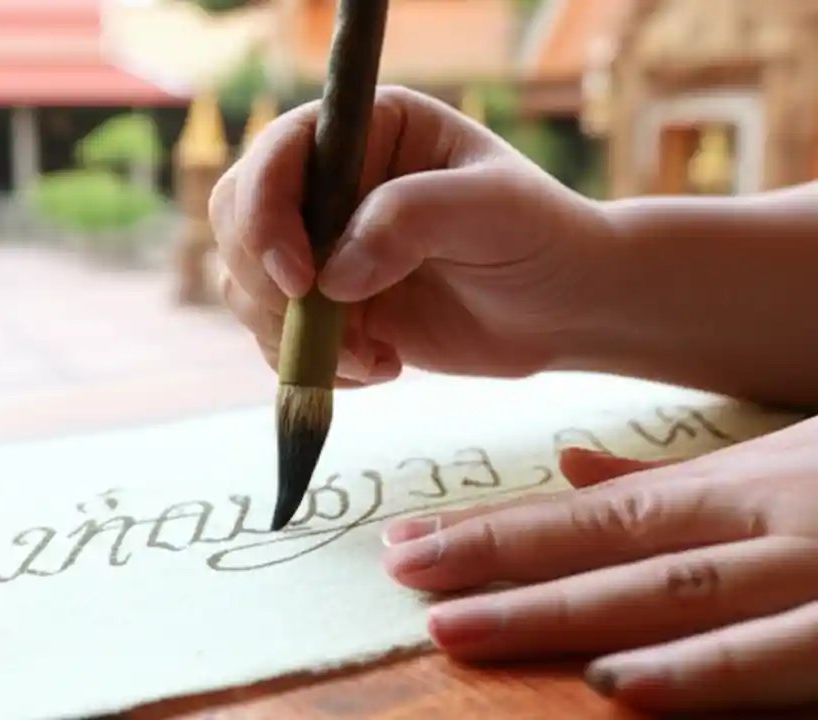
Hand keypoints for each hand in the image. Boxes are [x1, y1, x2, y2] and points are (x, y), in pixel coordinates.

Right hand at [208, 86, 611, 385]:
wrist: (564, 308)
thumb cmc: (540, 237)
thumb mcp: (490, 210)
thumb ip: (410, 220)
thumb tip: (332, 276)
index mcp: (364, 132)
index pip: (276, 154)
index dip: (266, 214)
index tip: (299, 278)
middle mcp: (330, 185)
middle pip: (237, 220)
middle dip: (263, 282)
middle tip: (318, 322)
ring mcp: (323, 247)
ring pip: (247, 287)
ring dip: (294, 333)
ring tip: (372, 354)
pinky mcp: (327, 305)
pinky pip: (277, 337)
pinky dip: (314, 364)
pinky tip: (382, 366)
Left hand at [382, 420, 817, 712]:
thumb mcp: (781, 459)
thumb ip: (673, 477)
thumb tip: (572, 468)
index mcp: (740, 484)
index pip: (590, 514)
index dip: (496, 532)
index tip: (406, 548)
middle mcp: (770, 521)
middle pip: (612, 550)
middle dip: (502, 571)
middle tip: (406, 585)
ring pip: (676, 600)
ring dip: (566, 618)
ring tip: (466, 633)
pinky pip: (784, 658)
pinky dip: (706, 675)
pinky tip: (628, 687)